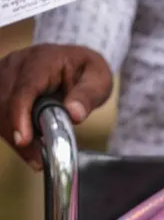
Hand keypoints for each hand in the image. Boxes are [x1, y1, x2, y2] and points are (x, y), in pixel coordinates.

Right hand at [0, 44, 112, 169]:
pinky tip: (27, 146)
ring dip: (13, 136)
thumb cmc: (86, 70)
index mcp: (42, 60)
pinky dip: (10, 131)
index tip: (23, 139)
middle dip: (19, 134)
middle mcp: (17, 64)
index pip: (25, 88)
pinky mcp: (1, 86)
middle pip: (6, 102)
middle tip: (39, 159)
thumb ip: (87, 95)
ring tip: (36, 157)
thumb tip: (74, 114)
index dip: (20, 115)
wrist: (76, 62)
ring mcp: (5, 73)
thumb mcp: (98, 80)